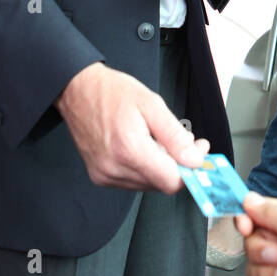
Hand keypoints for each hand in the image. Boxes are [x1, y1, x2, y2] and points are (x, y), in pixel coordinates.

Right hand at [55, 62, 207, 192]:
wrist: (77, 91)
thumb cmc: (111, 92)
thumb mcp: (151, 104)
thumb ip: (174, 135)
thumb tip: (194, 159)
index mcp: (129, 149)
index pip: (171, 181)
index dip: (191, 169)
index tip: (199, 152)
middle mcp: (115, 168)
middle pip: (162, 184)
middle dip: (179, 165)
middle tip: (185, 141)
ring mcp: (105, 175)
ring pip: (149, 184)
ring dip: (162, 167)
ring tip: (161, 141)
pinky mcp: (100, 176)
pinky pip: (133, 182)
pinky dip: (145, 168)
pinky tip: (144, 148)